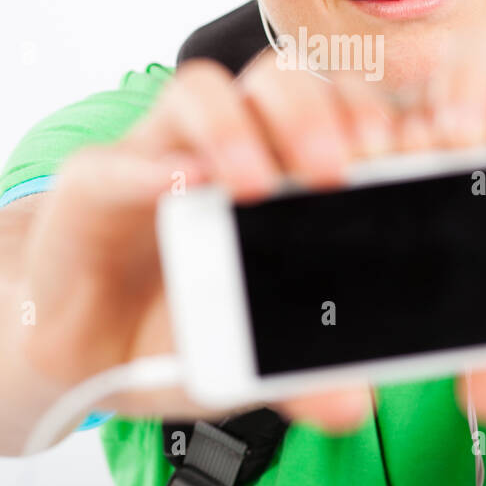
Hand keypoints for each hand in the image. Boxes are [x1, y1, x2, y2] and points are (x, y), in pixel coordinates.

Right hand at [18, 48, 399, 430]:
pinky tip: (177, 189)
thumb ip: (301, 371)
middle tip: (336, 176)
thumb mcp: (249, 356)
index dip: (368, 117)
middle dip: (315, 115)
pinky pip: (115, 159)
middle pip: (275, 81)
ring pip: (201, 91)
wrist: (85, 350)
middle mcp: (222, 147)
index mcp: (279, 171)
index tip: (401, 157)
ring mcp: (157, 155)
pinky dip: (148, 170)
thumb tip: (353, 404)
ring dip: (236, 129)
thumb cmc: (177, 329)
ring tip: (258, 187)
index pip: (332, 107)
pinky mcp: (92, 182)